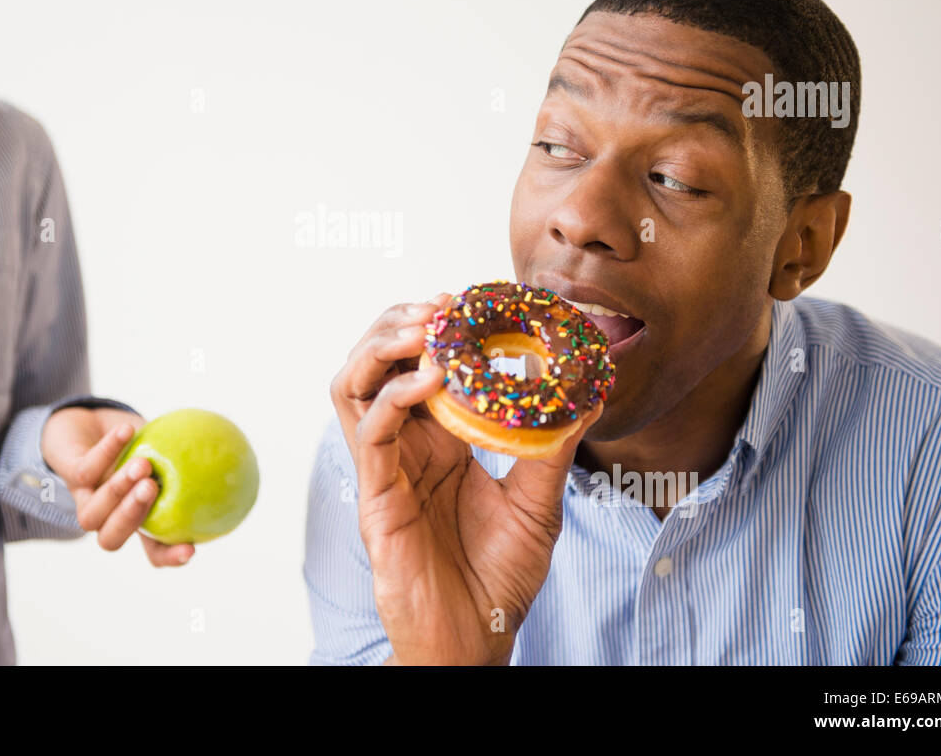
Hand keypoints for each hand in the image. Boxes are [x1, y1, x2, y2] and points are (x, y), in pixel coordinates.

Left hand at [41, 405, 195, 566]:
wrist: (89, 422)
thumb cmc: (140, 439)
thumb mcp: (168, 449)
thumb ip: (192, 460)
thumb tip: (233, 459)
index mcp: (137, 519)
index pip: (154, 550)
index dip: (170, 556)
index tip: (191, 548)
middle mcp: (109, 516)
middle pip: (111, 539)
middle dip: (132, 518)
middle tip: (153, 489)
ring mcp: (85, 498)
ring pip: (92, 514)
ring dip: (117, 490)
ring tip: (142, 463)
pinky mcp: (69, 474)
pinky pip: (86, 468)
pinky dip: (108, 450)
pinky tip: (128, 431)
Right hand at [330, 295, 602, 664]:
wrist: (474, 639)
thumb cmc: (499, 577)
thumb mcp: (539, 505)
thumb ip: (552, 450)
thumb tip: (585, 395)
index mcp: (438, 441)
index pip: (421, 366)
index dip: (436, 329)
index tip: (468, 301)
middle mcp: (405, 446)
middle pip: (377, 363)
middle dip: (400, 322)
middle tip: (440, 304)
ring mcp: (385, 467)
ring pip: (354, 384)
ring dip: (382, 347)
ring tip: (424, 329)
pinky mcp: (376, 495)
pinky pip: (369, 433)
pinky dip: (392, 397)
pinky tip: (427, 382)